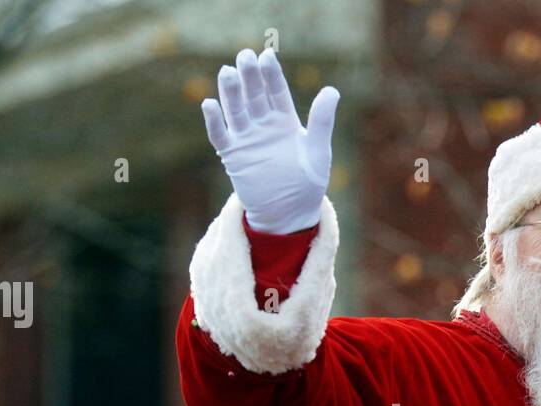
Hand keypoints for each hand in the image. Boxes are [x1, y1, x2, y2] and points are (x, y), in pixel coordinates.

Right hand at [202, 48, 339, 233]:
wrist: (288, 214)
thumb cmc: (307, 184)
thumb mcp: (318, 152)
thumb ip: (322, 121)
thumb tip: (332, 90)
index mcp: (285, 121)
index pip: (276, 91)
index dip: (271, 74)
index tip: (267, 55)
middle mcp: (264, 125)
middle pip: (254, 95)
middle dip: (249, 76)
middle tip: (244, 56)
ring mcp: (247, 139)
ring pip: (235, 110)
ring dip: (230, 92)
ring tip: (227, 72)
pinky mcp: (233, 156)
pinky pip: (220, 135)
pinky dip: (214, 121)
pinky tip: (209, 104)